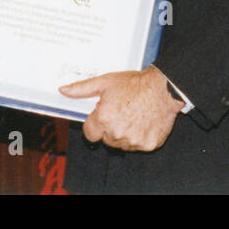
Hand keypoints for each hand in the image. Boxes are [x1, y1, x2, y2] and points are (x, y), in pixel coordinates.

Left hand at [59, 66, 183, 151]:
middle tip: (122, 112)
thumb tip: (64, 90)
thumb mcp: (106, 82)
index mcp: (103, 119)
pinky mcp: (147, 145)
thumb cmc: (136, 84)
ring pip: (121, 144)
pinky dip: (140, 137)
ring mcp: (133, 141)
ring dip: (125, 134)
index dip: (95, 124)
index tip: (103, 116)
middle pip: (106, 139)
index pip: (89, 133)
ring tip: (134, 116)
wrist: (164, 88)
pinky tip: (144, 122)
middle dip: (111, 128)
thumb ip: (83, 89)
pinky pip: (138, 146)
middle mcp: (117, 133)